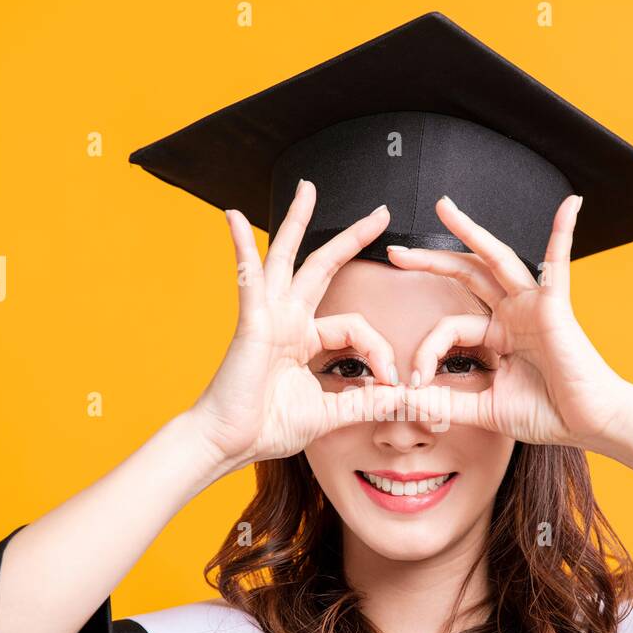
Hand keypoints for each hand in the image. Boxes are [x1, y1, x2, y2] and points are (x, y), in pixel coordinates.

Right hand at [190, 180, 401, 467]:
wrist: (229, 443)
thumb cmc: (267, 427)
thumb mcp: (329, 414)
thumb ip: (365, 404)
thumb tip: (403, 400)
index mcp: (304, 339)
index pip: (356, 327)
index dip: (380, 351)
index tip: (393, 383)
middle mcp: (287, 320)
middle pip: (322, 267)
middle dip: (352, 238)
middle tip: (381, 212)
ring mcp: (268, 317)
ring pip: (287, 258)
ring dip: (298, 222)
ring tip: (308, 189)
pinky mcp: (251, 322)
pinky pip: (248, 278)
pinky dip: (242, 247)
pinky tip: (233, 218)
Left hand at [388, 195, 632, 447]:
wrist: (587, 423)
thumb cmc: (546, 414)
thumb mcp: (486, 409)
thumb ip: (448, 403)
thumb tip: (407, 400)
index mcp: (496, 335)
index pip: (448, 327)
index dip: (426, 351)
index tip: (413, 382)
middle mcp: (512, 314)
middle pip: (465, 275)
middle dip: (429, 261)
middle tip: (394, 252)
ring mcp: (533, 306)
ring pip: (496, 260)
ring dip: (470, 232)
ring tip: (444, 207)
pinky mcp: (555, 306)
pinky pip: (559, 264)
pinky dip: (563, 232)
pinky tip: (570, 205)